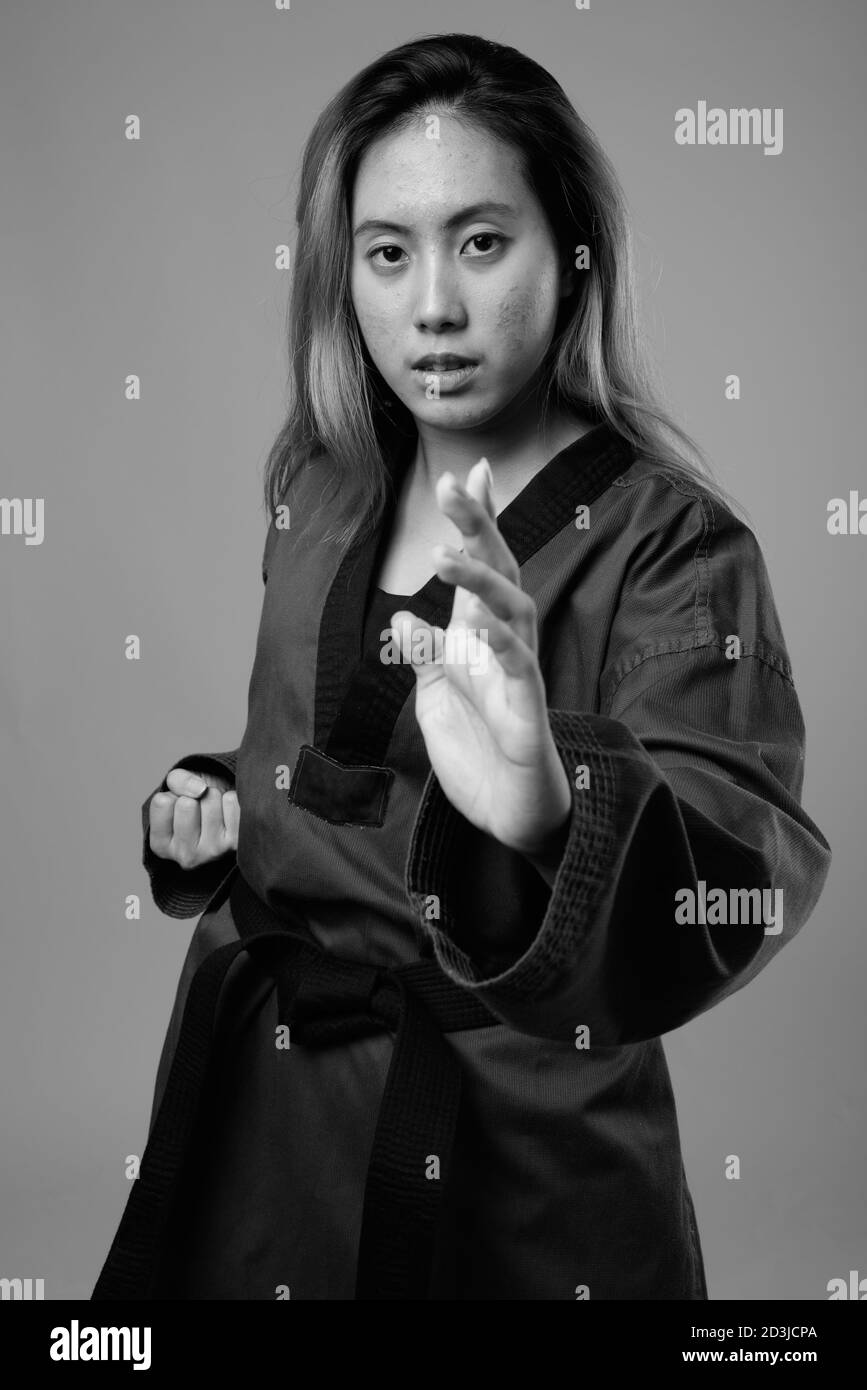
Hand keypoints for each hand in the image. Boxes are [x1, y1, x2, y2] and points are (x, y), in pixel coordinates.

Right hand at [148, 767, 239, 868]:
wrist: (224, 820)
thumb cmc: (194, 806)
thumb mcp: (175, 791)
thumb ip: (177, 781)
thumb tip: (200, 789)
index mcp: (161, 846)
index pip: (162, 802)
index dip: (172, 795)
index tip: (178, 808)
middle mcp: (185, 855)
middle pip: (187, 803)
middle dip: (194, 796)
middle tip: (199, 809)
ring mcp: (212, 851)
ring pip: (210, 798)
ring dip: (213, 796)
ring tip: (214, 812)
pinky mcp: (236, 842)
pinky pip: (231, 800)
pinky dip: (230, 798)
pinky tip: (227, 815)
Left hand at [392, 458, 571, 861]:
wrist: (509, 814)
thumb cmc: (478, 751)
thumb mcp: (434, 697)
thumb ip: (421, 655)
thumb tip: (402, 614)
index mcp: (479, 636)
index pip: (482, 565)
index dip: (477, 521)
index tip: (468, 470)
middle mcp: (504, 644)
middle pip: (501, 570)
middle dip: (478, 527)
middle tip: (451, 485)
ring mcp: (520, 674)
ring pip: (514, 608)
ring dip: (482, 578)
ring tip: (445, 553)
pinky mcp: (529, 711)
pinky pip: (520, 668)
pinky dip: (501, 643)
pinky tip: (481, 623)